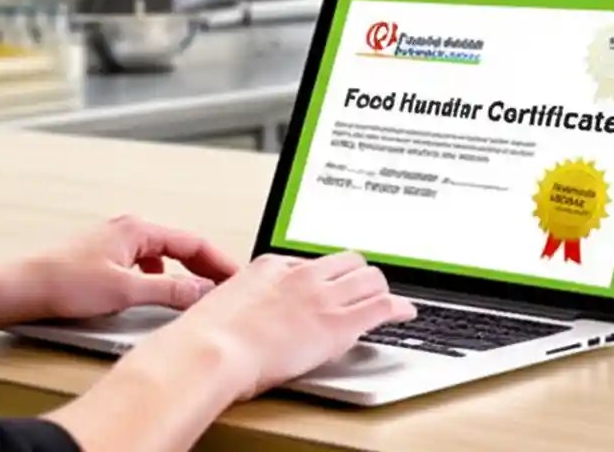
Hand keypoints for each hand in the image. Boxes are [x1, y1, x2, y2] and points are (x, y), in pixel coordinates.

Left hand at [30, 215, 240, 319]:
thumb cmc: (63, 283)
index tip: (236, 278)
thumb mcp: (126, 291)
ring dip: (181, 272)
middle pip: (180, 246)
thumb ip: (170, 291)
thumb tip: (201, 290)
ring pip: (162, 256)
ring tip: (194, 293)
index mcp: (138, 230)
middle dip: (204, 266)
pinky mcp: (103, 258)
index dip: (218, 262)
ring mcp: (114, 243)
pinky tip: (154, 294)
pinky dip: (158, 277)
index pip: (193, 242)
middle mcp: (128, 230)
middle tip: (223, 287)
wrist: (21, 289)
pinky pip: (144, 264)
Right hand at [131, 251, 416, 399]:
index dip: (327, 277)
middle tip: (365, 288)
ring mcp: (322, 296)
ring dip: (380, 289)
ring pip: (370, 278)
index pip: (312, 263)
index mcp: (272, 266)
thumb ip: (247, 301)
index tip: (330, 286)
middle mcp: (302, 275)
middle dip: (359, 275)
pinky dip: (398, 308)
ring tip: (384, 299)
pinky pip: (381, 307)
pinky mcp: (338, 323)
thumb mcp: (226, 304)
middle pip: (349, 261)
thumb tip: (249, 313)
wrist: (212, 351)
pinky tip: (405, 312)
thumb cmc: (208, 338)